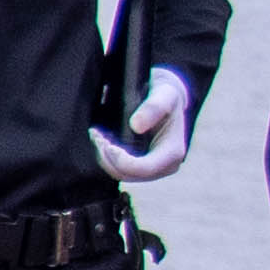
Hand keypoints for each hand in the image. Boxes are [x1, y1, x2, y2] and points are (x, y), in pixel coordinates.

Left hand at [90, 68, 193, 185]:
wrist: (168, 99)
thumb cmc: (166, 96)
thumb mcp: (164, 95)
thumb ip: (153, 108)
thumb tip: (136, 125)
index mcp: (173, 152)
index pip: (144, 168)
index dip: (121, 160)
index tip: (106, 142)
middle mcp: (165, 166)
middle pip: (128, 174)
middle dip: (108, 157)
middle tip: (96, 135)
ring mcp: (153, 169)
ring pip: (120, 173)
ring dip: (104, 156)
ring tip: (97, 135)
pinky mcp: (142, 167)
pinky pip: (119, 169)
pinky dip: (106, 156)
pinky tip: (101, 139)